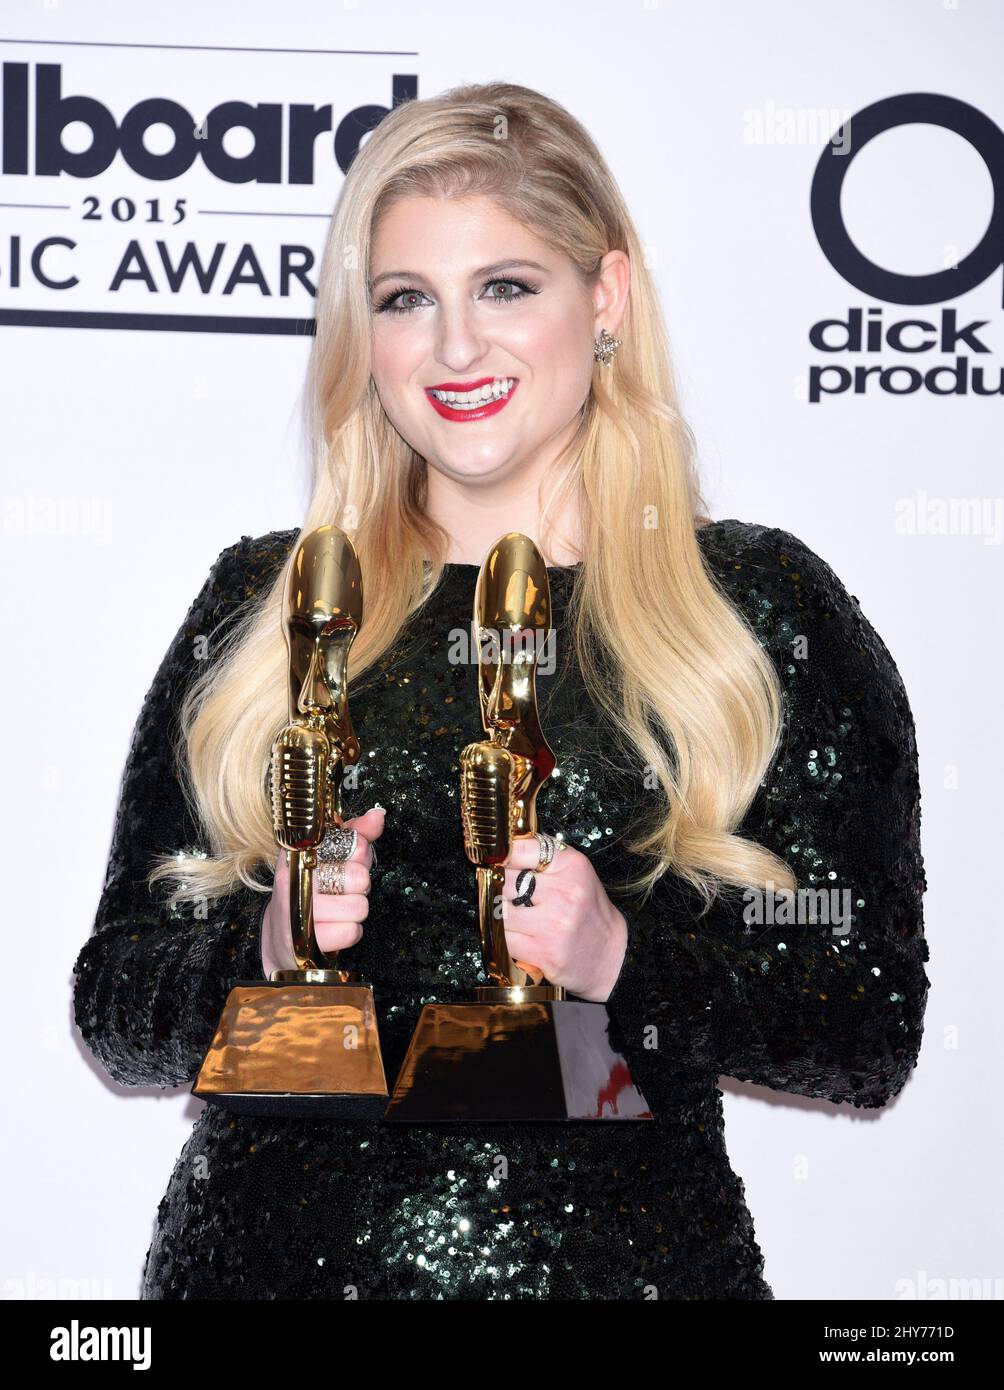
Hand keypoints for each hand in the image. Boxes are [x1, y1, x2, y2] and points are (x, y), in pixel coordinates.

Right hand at [260, 806, 385, 977]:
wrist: (283, 937)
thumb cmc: (312, 890)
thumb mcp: (331, 857)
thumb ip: (355, 835)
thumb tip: (377, 816)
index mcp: (299, 851)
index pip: (346, 841)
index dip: (359, 854)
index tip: (349, 861)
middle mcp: (293, 878)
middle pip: (358, 876)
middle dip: (361, 886)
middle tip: (345, 890)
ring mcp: (296, 910)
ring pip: (358, 907)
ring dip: (355, 911)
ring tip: (338, 909)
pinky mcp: (303, 940)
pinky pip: (350, 932)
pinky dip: (349, 932)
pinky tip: (334, 927)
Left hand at [498, 835, 627, 1000]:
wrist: (609, 954)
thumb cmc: (587, 910)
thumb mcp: (575, 871)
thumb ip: (542, 855)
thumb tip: (503, 847)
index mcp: (572, 866)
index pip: (519, 850)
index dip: (501, 858)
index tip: (496, 863)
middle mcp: (564, 893)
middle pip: (503, 881)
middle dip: (496, 886)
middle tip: (500, 892)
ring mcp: (553, 924)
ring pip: (498, 911)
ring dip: (496, 914)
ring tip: (509, 914)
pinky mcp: (543, 952)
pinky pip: (503, 939)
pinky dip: (502, 937)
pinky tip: (515, 934)